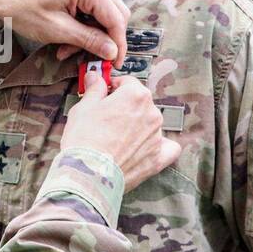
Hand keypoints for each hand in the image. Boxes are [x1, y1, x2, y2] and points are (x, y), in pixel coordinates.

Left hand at [0, 0, 129, 64]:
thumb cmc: (22, 10)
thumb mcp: (57, 30)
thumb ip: (88, 40)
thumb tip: (112, 51)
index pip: (115, 18)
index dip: (118, 43)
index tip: (115, 63)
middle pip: (115, 15)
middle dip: (105, 40)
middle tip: (92, 60)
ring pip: (103, 17)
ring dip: (91, 37)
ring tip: (67, 51)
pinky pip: (90, 14)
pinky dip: (82, 30)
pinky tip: (65, 43)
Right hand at [60, 69, 179, 190]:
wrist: (89, 174)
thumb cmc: (84, 139)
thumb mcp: (83, 107)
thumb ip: (94, 89)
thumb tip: (95, 77)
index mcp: (136, 95)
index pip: (127, 82)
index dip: (114, 87)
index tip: (105, 94)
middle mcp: (152, 113)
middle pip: (141, 103)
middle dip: (126, 107)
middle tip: (106, 119)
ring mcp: (157, 137)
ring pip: (151, 124)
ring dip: (138, 126)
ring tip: (117, 138)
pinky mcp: (158, 158)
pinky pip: (168, 148)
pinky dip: (160, 146)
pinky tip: (146, 148)